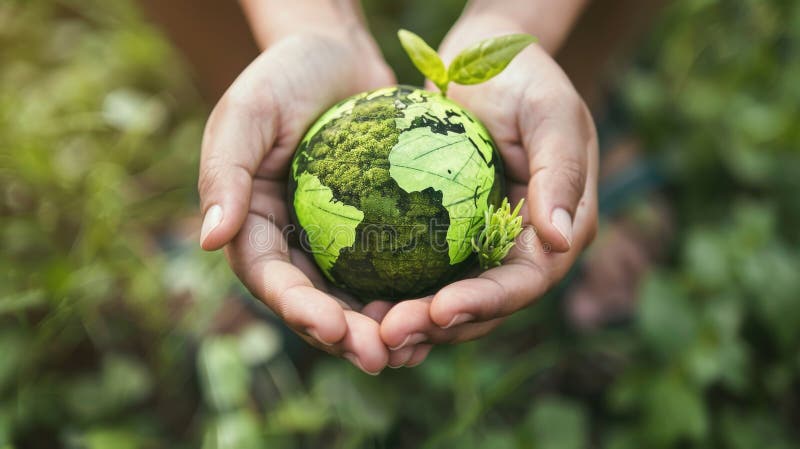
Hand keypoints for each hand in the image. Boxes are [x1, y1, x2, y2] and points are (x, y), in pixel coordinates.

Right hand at [198, 32, 397, 374]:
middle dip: (344, 337)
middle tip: (381, 359)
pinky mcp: (373, 228)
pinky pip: (388, 269)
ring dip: (378, 329)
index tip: (335, 329)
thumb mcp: (246, 114)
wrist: (337, 53)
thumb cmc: (285, 76)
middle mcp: (291, 241)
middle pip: (313, 302)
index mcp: (252, 225)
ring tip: (412, 350)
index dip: (299, 310)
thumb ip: (225, 174)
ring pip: (352, 297)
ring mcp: (332, 238)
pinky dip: (407, 295)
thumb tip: (209, 241)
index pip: (270, 279)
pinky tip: (436, 312)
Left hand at [379, 15, 598, 359]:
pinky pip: (426, 275)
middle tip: (389, 335)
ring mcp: (485, 246)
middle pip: (486, 305)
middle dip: (441, 326)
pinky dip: (400, 293)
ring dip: (416, 322)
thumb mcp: (551, 113)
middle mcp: (524, 249)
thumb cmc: (525, 79)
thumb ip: (562, 172)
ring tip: (372, 332)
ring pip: (454, 300)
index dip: (486, 302)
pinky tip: (363, 303)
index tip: (441, 310)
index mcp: (559, 231)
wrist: (485, 61)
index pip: (526, 281)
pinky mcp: (450, 237)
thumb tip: (561, 240)